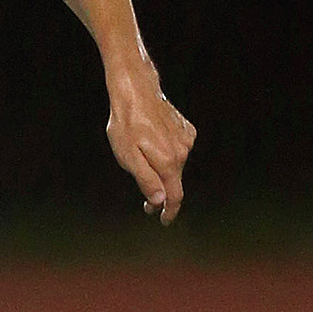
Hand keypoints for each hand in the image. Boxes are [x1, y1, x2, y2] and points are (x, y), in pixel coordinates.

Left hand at [106, 73, 195, 223]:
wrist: (135, 90)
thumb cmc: (126, 124)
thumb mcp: (128, 156)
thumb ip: (146, 180)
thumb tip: (160, 202)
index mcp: (169, 163)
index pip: (174, 197)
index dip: (169, 212)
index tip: (163, 221)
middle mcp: (182, 153)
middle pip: (173, 181)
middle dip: (161, 191)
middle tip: (143, 198)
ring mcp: (186, 140)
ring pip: (175, 165)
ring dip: (162, 168)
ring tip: (140, 152)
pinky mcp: (186, 129)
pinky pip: (177, 149)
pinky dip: (167, 152)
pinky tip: (153, 141)